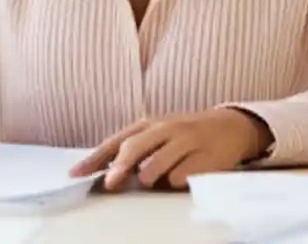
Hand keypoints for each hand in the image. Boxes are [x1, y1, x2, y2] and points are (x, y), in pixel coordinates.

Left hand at [70, 109, 273, 190]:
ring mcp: (187, 141)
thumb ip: (134, 148)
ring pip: (157, 164)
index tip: (77, 174)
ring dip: (148, 176)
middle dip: (119, 168)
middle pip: (135, 148)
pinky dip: (176, 181)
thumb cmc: (186, 133)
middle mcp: (166, 128)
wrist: (230, 126)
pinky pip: (182, 176)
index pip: (117, 141)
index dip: (95, 158)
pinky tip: (180, 178)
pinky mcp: (206, 157)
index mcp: (150, 123)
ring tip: (149, 179)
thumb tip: (103, 170)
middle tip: (109, 184)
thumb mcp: (158, 134)